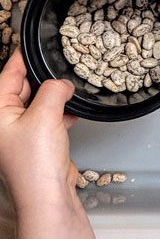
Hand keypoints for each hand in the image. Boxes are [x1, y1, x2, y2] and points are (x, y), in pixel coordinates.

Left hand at [0, 50, 76, 210]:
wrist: (47, 195)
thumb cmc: (35, 161)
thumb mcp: (44, 115)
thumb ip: (53, 90)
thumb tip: (62, 83)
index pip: (7, 75)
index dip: (21, 58)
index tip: (32, 42)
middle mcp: (5, 121)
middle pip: (23, 87)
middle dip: (43, 78)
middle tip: (61, 65)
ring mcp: (21, 132)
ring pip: (39, 102)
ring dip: (55, 97)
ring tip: (70, 89)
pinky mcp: (38, 141)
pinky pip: (50, 116)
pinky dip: (62, 112)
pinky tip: (74, 110)